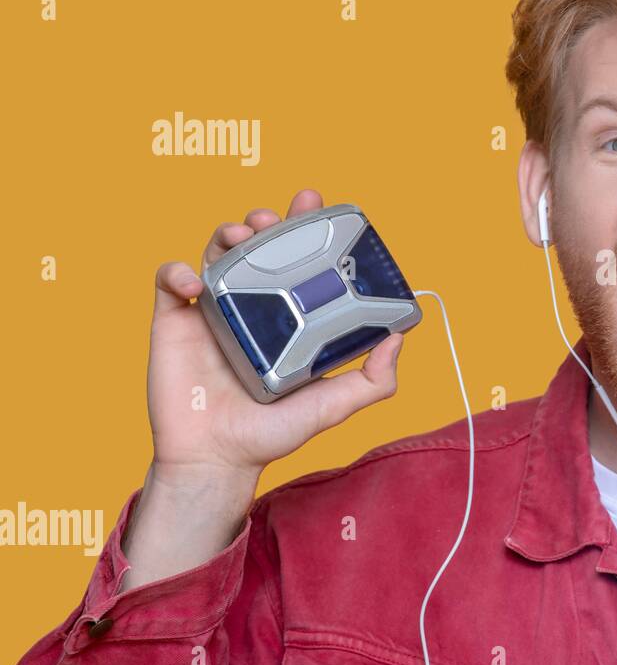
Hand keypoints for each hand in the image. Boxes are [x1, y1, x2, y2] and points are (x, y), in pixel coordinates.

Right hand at [148, 188, 405, 489]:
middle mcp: (251, 307)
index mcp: (286, 315)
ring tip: (241, 235)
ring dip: (227, 232)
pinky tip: (196, 283)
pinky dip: (177, 270)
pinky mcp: (173, 322)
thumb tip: (401, 338)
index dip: (303, 225)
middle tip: (275, 220)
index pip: (297, 259)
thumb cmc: (273, 433)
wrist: (218, 460)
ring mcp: (211, 311)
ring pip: (214, 252)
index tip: (314, 204)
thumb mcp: (334, 405)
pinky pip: (168, 281)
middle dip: (266, 221)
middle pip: (256, 246)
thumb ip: (373, 380)